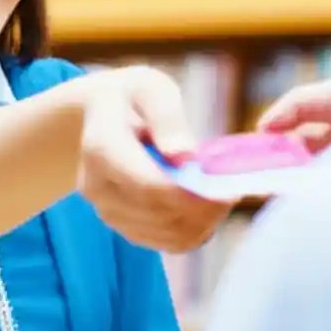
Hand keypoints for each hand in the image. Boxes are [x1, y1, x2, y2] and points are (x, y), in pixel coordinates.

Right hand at [77, 65, 232, 252]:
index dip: (192, 195)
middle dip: (205, 208)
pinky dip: (195, 230)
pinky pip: (166, 242)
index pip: (149, 187)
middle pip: (161, 216)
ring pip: (167, 235)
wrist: (96, 116)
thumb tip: (185, 156)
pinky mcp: (124, 225)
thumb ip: (167, 118)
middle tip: (234, 190)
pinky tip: (206, 208)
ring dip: (203, 222)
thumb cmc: (130, 96)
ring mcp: (107, 210)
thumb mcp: (150, 88)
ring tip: (222, 195)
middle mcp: (98, 188)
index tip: (229, 189)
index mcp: (101, 149)